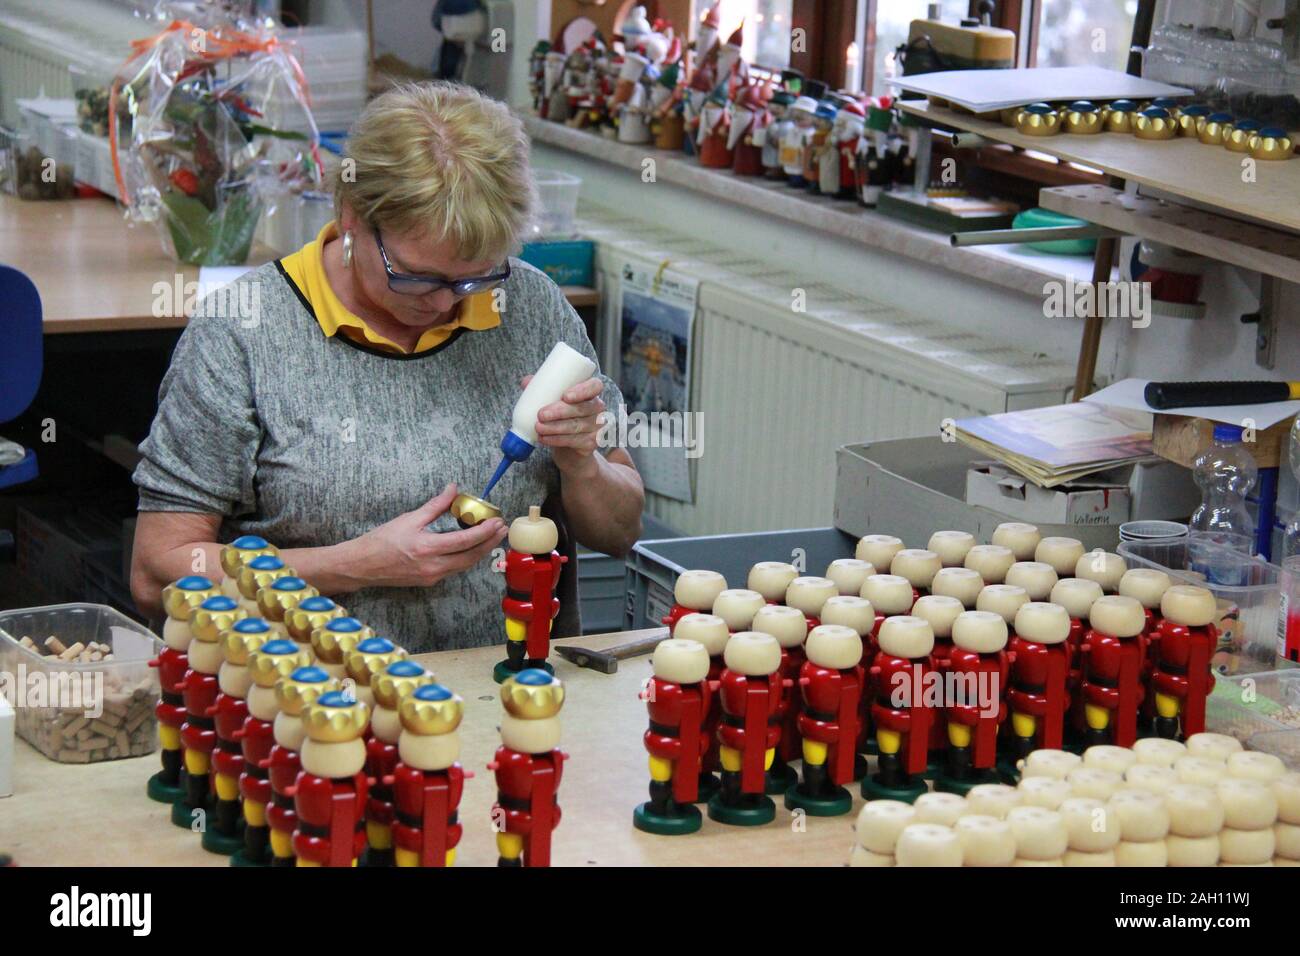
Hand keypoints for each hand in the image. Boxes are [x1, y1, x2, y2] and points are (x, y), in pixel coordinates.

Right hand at [340, 483, 505, 587]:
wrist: (362, 566)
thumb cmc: (381, 540)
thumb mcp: (409, 519)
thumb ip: (435, 505)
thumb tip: (453, 489)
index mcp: (427, 548)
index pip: (465, 541)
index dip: (484, 532)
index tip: (497, 521)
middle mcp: (433, 566)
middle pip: (470, 557)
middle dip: (489, 543)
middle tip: (502, 529)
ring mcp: (432, 577)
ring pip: (464, 565)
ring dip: (480, 552)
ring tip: (493, 538)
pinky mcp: (429, 581)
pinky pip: (454, 569)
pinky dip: (466, 558)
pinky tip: (472, 548)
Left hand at [526, 374, 606, 476]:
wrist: (569, 446)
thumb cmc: (561, 417)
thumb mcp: (553, 400)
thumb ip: (542, 389)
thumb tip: (526, 381)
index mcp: (590, 392)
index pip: (594, 386)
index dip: (582, 390)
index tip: (565, 396)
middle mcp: (597, 408)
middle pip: (582, 408)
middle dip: (560, 412)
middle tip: (541, 415)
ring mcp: (597, 426)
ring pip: (576, 426)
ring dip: (555, 427)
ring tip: (538, 427)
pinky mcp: (592, 442)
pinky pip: (574, 441)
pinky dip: (556, 440)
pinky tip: (544, 439)